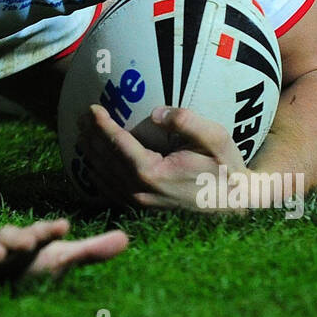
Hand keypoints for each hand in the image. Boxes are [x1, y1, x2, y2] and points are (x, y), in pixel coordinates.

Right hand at [0, 219, 127, 291]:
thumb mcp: (57, 259)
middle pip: (9, 239)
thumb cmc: (26, 265)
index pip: (41, 235)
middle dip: (17, 239)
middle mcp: (2, 246)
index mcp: (27, 242)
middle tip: (27, 240)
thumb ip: (89, 251)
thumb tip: (127, 239)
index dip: (50, 231)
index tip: (64, 227)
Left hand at [78, 104, 248, 213]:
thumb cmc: (227, 169)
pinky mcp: (143, 209)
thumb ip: (187, 122)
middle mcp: (141, 191)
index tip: (92, 107)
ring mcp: (140, 203)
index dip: (103, 125)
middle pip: (104, 160)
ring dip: (89, 154)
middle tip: (80, 116)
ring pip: (103, 177)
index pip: (119, 145)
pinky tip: (92, 163)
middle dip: (90, 136)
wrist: (237, 204)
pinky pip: (111, 191)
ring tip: (82, 133)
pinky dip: (97, 174)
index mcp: (154, 173)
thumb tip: (156, 112)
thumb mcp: (216, 139)